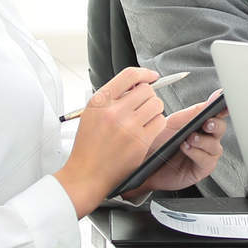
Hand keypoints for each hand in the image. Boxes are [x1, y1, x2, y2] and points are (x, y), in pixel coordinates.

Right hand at [54, 66, 167, 216]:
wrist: (86, 174)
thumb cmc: (89, 145)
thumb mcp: (92, 114)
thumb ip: (112, 98)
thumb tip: (137, 84)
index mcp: (99, 101)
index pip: (129, 75)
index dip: (145, 74)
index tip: (152, 77)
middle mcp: (113, 111)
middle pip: (147, 90)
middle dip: (148, 97)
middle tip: (142, 107)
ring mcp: (128, 127)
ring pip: (157, 104)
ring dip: (154, 110)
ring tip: (144, 119)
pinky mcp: (140, 141)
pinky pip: (161, 122)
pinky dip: (157, 124)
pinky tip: (147, 130)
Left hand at [121, 93, 229, 198]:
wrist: (144, 164)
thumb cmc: (158, 143)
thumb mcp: (173, 123)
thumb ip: (194, 111)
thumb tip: (214, 96)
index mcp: (200, 124)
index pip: (217, 114)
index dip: (223, 108)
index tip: (222, 104)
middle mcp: (206, 139)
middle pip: (220, 129)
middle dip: (215, 125)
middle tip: (206, 123)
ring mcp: (205, 154)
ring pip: (215, 146)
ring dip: (203, 141)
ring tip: (189, 138)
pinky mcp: (201, 169)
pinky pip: (206, 161)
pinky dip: (197, 153)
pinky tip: (186, 148)